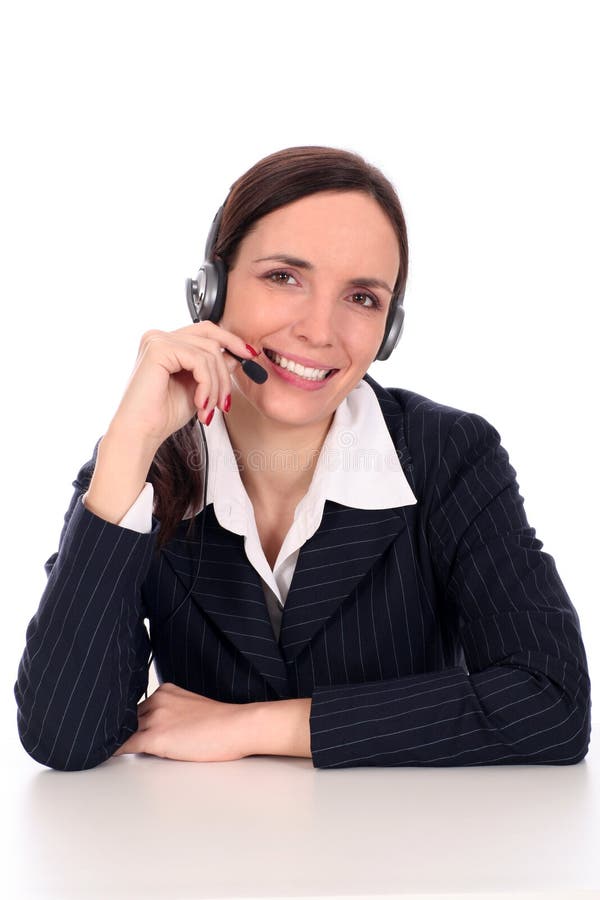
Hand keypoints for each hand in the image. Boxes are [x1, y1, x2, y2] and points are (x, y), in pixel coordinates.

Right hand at [109, 321, 256, 447]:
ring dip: (217, 385)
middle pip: (210, 335)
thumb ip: (213, 369)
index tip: (250, 356)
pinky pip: (199, 361)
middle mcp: (159, 336)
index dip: (231, 341)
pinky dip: (207, 385)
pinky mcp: (158, 348)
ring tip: (210, 408)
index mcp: (166, 343)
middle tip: (230, 394)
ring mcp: (157, 339)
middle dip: (228, 365)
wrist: (142, 433)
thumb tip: (236, 356)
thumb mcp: (198, 388)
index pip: (206, 331)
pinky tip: (201, 404)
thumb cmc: (163, 415)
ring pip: (209, 351)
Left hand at [112, 682, 251, 762]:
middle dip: (121, 729)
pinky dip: (114, 750)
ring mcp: (156, 718)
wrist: (236, 726)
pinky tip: (106, 754)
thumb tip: (161, 728)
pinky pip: (126, 746)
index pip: (137, 707)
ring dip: (117, 740)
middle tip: (108, 739)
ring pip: (125, 731)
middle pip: (129, 718)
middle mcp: (158, 700)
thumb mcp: (192, 707)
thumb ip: (172, 712)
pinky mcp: (156, 738)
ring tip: (103, 746)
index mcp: (166, 691)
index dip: (129, 721)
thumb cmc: (222, 722)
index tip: (119, 727)